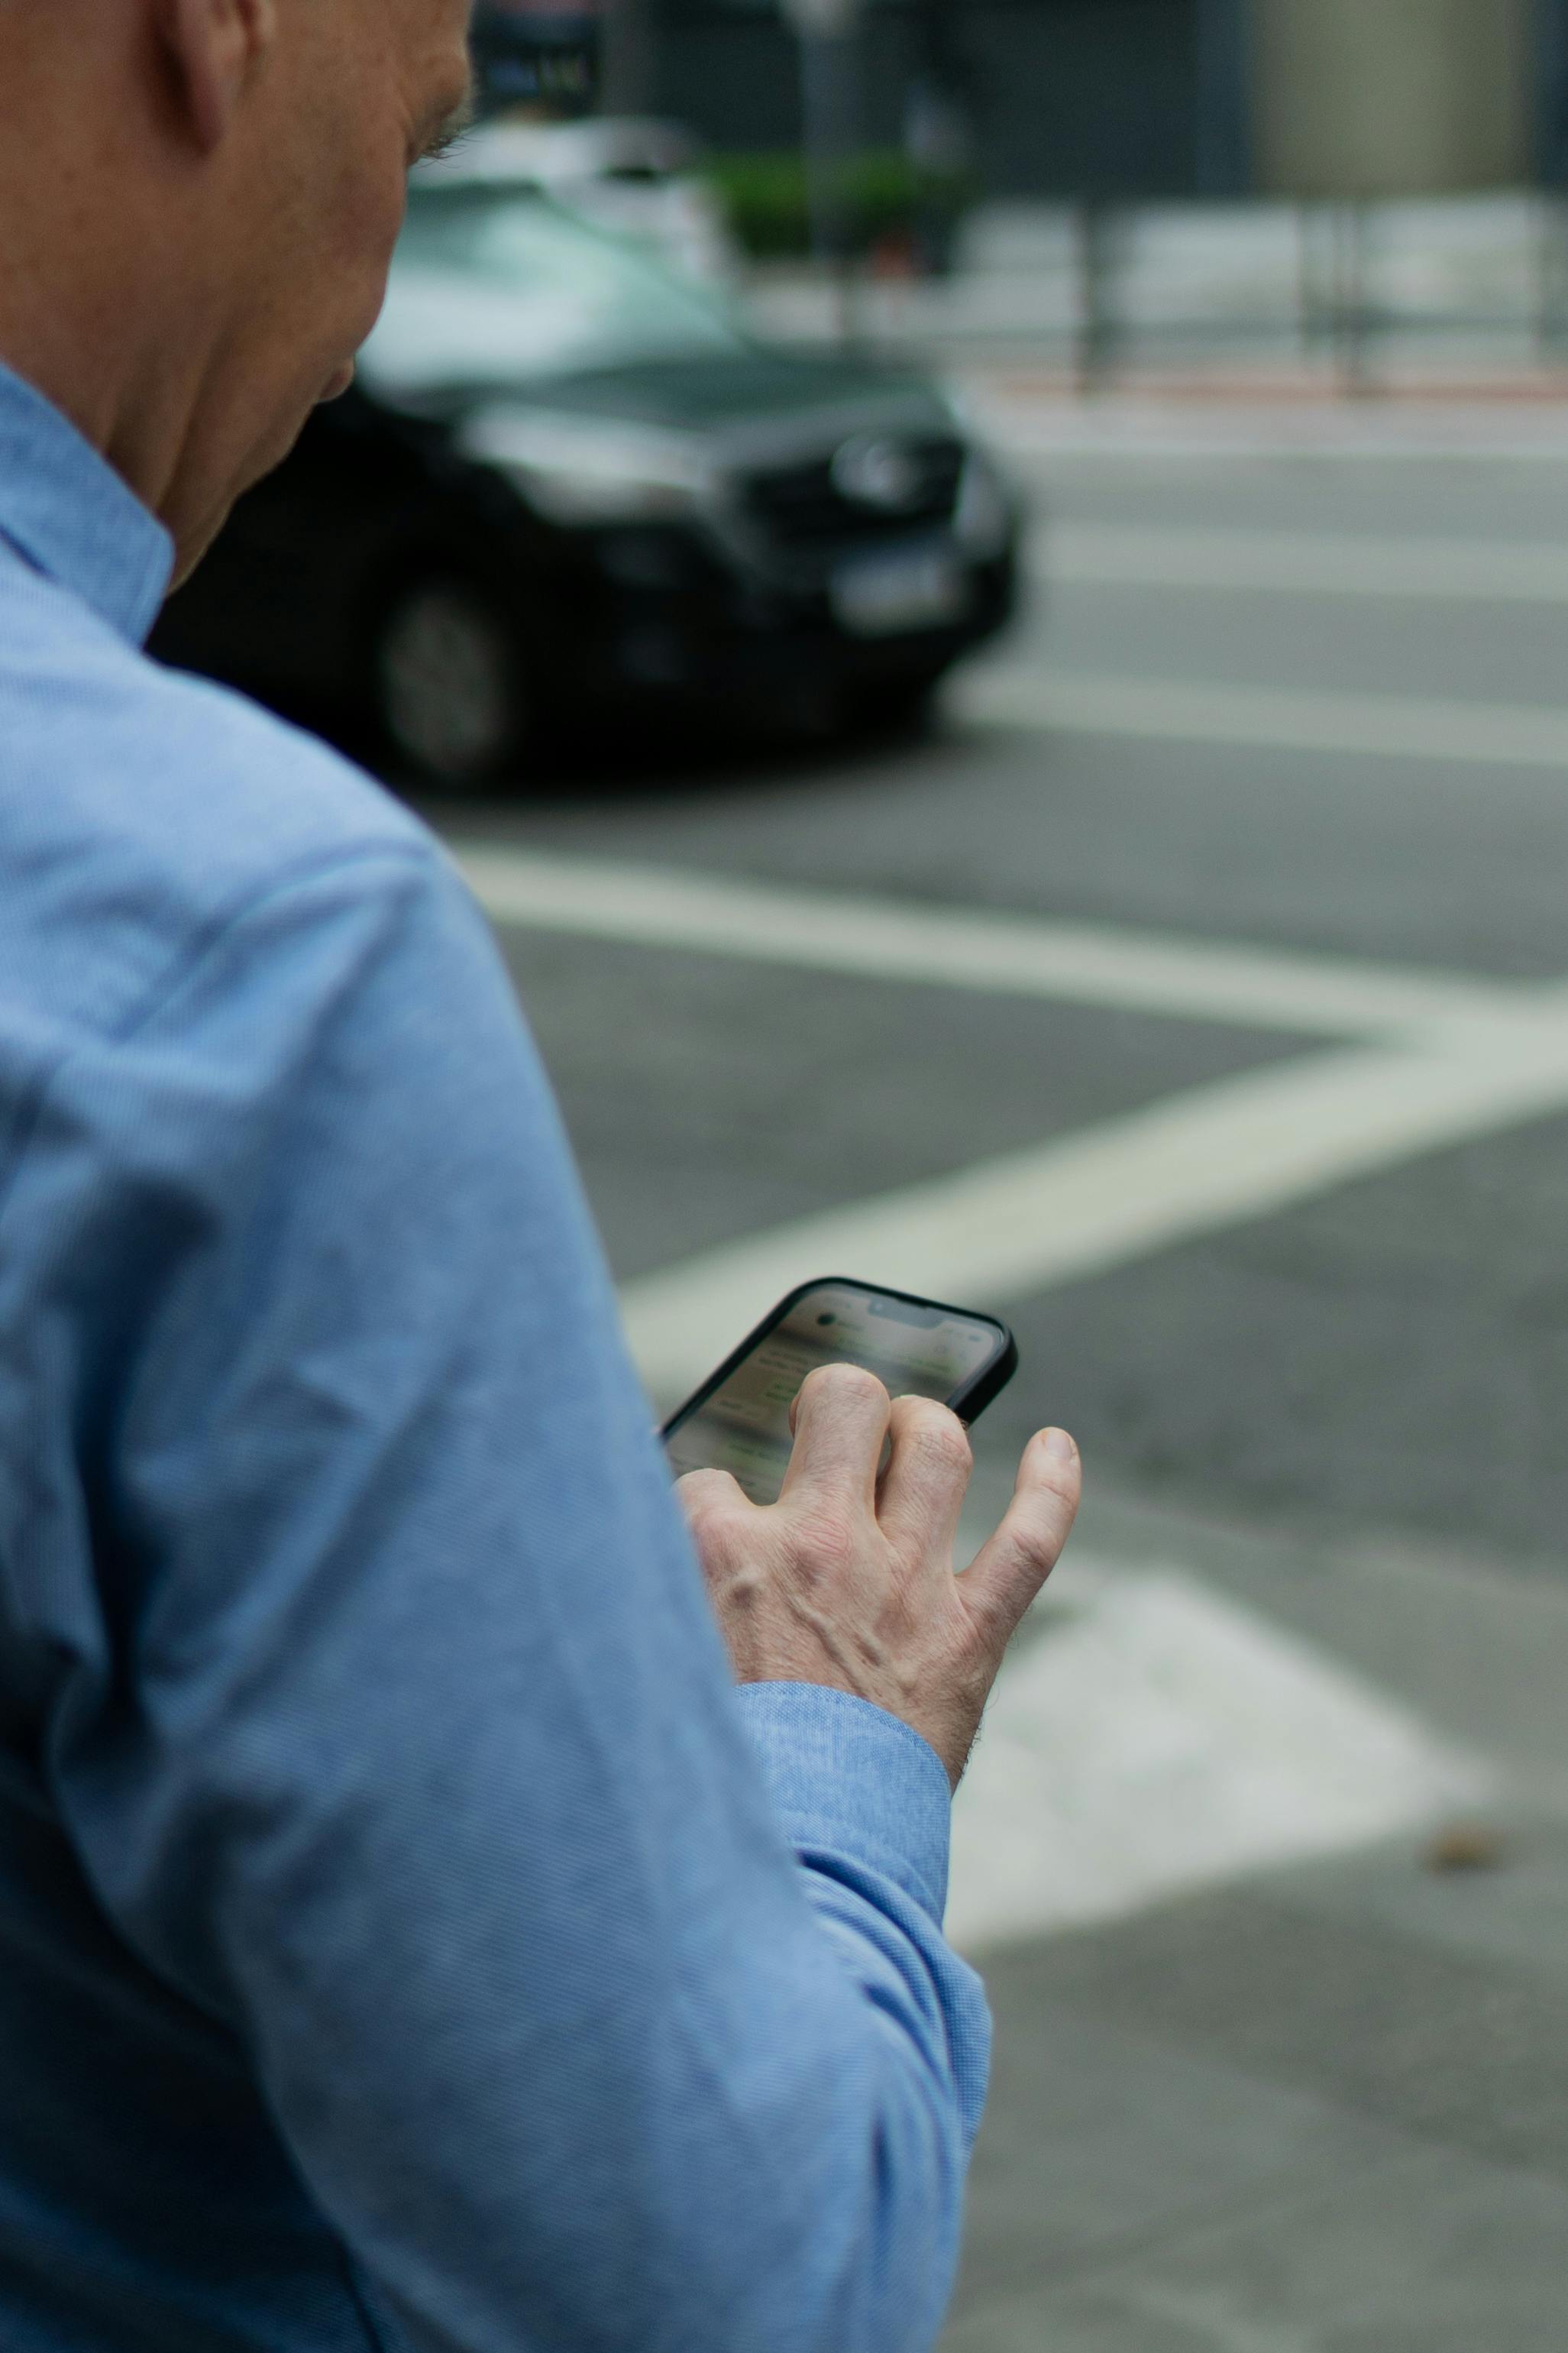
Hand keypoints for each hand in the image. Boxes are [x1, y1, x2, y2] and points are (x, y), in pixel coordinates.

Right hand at [677, 1365, 1080, 1788]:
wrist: (797, 1864)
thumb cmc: (718, 1775)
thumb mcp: (654, 1671)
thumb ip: (656, 1603)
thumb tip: (650, 1574)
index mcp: (721, 1555)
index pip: (712, 1480)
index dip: (716, 1510)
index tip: (722, 1542)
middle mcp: (819, 1546)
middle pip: (845, 1403)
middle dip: (837, 1402)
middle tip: (829, 1434)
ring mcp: (904, 1584)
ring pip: (938, 1446)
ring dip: (927, 1429)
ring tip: (912, 1438)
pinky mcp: (970, 1636)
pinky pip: (1031, 1538)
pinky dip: (1053, 1486)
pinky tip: (1058, 1447)